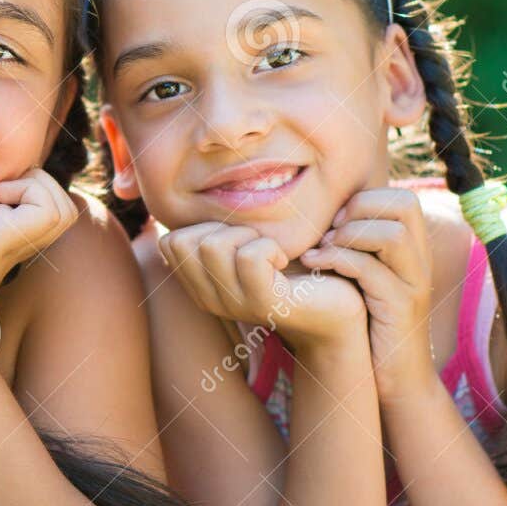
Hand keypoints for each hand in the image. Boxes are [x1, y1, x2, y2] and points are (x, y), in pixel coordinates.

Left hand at [0, 168, 76, 328]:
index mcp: (7, 242)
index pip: (45, 207)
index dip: (23, 186)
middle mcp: (21, 245)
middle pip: (63, 206)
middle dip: (34, 182)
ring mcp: (22, 243)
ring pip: (63, 204)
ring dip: (32, 184)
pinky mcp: (15, 238)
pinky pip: (48, 204)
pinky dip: (26, 189)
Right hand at [156, 223, 365, 348]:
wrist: (336, 313)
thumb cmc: (296, 271)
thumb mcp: (250, 247)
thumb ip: (222, 232)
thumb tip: (201, 192)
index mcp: (202, 287)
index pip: (170, 242)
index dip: (203, 228)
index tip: (238, 239)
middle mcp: (211, 300)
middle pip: (186, 241)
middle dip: (224, 229)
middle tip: (257, 243)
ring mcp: (235, 305)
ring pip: (213, 246)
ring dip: (248, 236)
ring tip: (271, 253)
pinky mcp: (265, 304)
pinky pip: (251, 256)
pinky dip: (270, 247)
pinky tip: (284, 262)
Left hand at [300, 188, 435, 403]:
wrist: (396, 381)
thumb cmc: (370, 328)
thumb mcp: (365, 281)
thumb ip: (355, 249)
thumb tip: (323, 219)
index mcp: (414, 251)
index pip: (403, 199)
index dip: (365, 200)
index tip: (335, 223)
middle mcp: (421, 263)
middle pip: (405, 206)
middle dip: (359, 209)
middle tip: (329, 232)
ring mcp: (414, 285)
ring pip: (392, 235)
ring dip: (348, 235)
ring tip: (321, 250)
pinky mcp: (400, 310)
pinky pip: (372, 271)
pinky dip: (337, 261)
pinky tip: (314, 267)